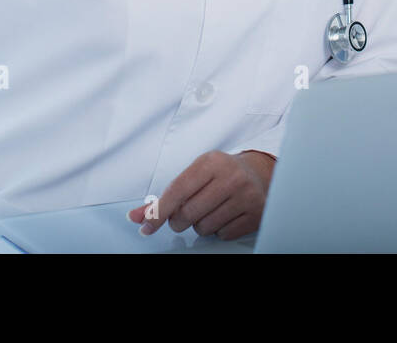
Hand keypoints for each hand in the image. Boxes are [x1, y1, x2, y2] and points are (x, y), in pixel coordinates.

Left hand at [127, 150, 275, 240]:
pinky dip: (218, 230)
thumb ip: (166, 196)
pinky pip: (222, 235)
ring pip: (204, 228)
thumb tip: (137, 216)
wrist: (260, 173)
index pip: (177, 191)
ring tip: (210, 210)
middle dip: (179, 220)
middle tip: (185, 213)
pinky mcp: (255, 214)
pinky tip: (225, 215)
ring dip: (200, 225)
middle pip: (188, 214)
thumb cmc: (222, 173)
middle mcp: (231, 177)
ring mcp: (245, 196)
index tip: (146, 226)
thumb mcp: (195, 174)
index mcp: (212, 162)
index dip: (158, 212)